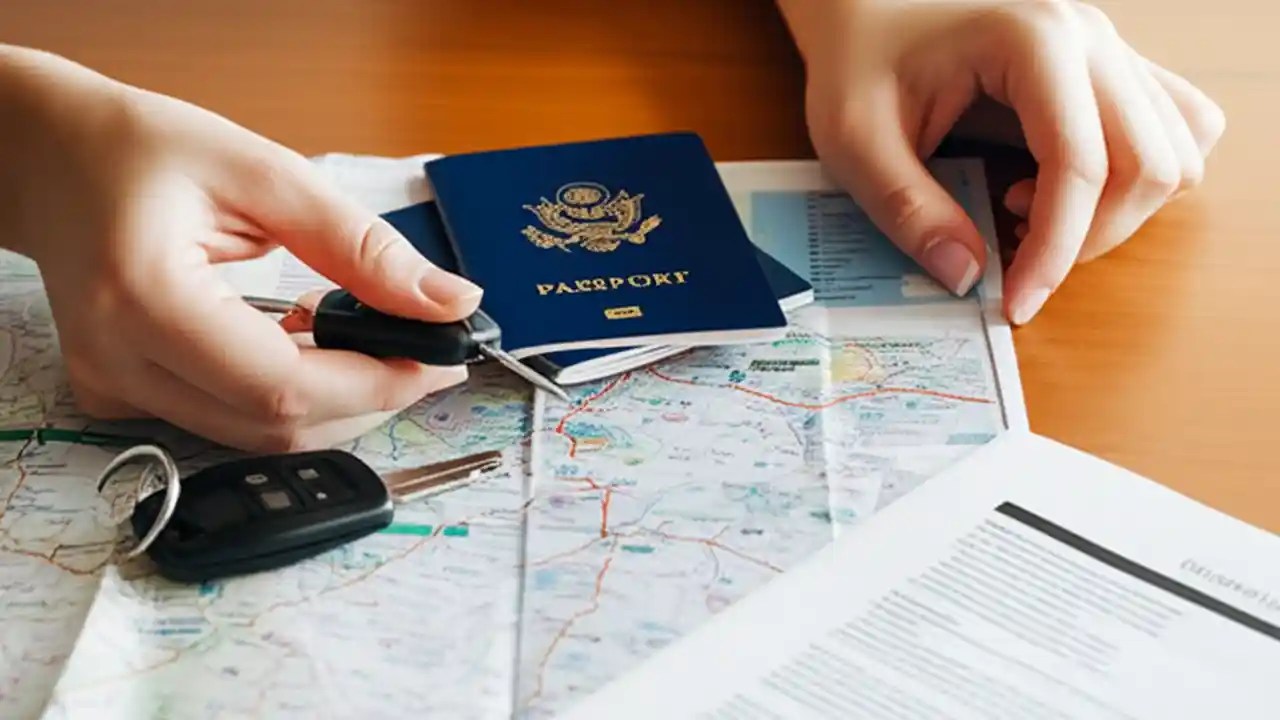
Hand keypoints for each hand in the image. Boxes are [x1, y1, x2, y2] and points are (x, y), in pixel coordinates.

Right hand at [5, 51, 481, 450]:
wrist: (52, 161)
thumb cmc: (141, 150)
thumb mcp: (263, 173)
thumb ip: (360, 245)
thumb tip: (447, 301)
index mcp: (144, 296)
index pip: (281, 385)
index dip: (375, 386)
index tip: (438, 359)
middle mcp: (119, 361)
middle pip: (276, 426)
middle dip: (370, 399)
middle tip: (426, 353)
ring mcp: (116, 388)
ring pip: (258, 436)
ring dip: (337, 402)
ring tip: (375, 342)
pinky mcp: (124, 397)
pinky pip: (230, 421)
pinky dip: (291, 396)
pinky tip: (311, 345)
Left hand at [779, 0, 1225, 322]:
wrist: (868, 12)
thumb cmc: (860, 63)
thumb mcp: (855, 140)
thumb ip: (907, 208)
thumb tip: (967, 278)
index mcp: (1033, 41)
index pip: (1080, 165)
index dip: (1055, 252)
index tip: (1015, 304)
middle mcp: (1091, 38)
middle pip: (1149, 163)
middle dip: (1091, 238)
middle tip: (1019, 261)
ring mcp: (1110, 50)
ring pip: (1178, 149)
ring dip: (1121, 210)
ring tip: (1030, 211)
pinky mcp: (1112, 70)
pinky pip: (1174, 129)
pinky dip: (1136, 178)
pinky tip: (1059, 185)